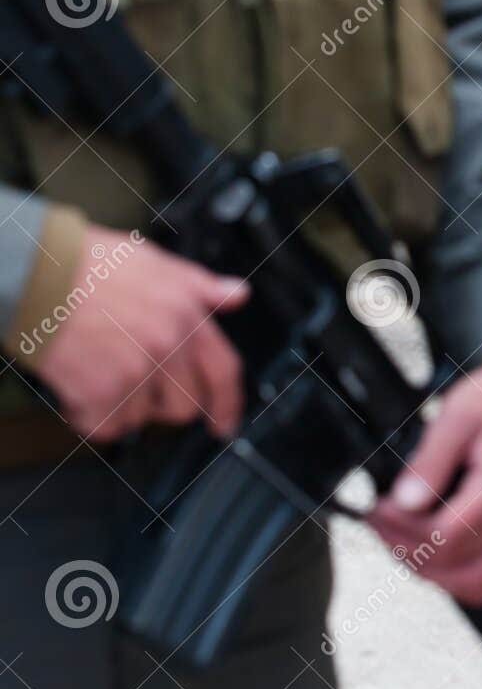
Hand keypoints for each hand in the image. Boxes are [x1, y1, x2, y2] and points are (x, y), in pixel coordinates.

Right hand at [33, 225, 248, 442]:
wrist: (38, 275)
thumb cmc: (89, 265)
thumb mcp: (156, 262)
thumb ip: (200, 286)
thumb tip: (237, 295)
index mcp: (186, 314)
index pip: (224, 370)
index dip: (228, 404)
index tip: (223, 422)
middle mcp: (168, 344)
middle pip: (184, 405)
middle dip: (161, 403)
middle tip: (135, 384)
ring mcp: (137, 370)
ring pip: (142, 418)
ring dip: (121, 406)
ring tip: (100, 370)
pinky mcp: (103, 391)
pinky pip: (107, 425)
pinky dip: (91, 415)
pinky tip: (81, 386)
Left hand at [370, 361, 481, 605]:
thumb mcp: (457, 416)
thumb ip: (429, 461)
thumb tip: (403, 502)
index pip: (443, 536)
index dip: (401, 530)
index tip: (377, 509)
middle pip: (453, 563)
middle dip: (405, 547)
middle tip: (380, 521)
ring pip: (472, 585)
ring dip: (429, 569)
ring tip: (402, 539)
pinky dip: (463, 582)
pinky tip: (439, 558)